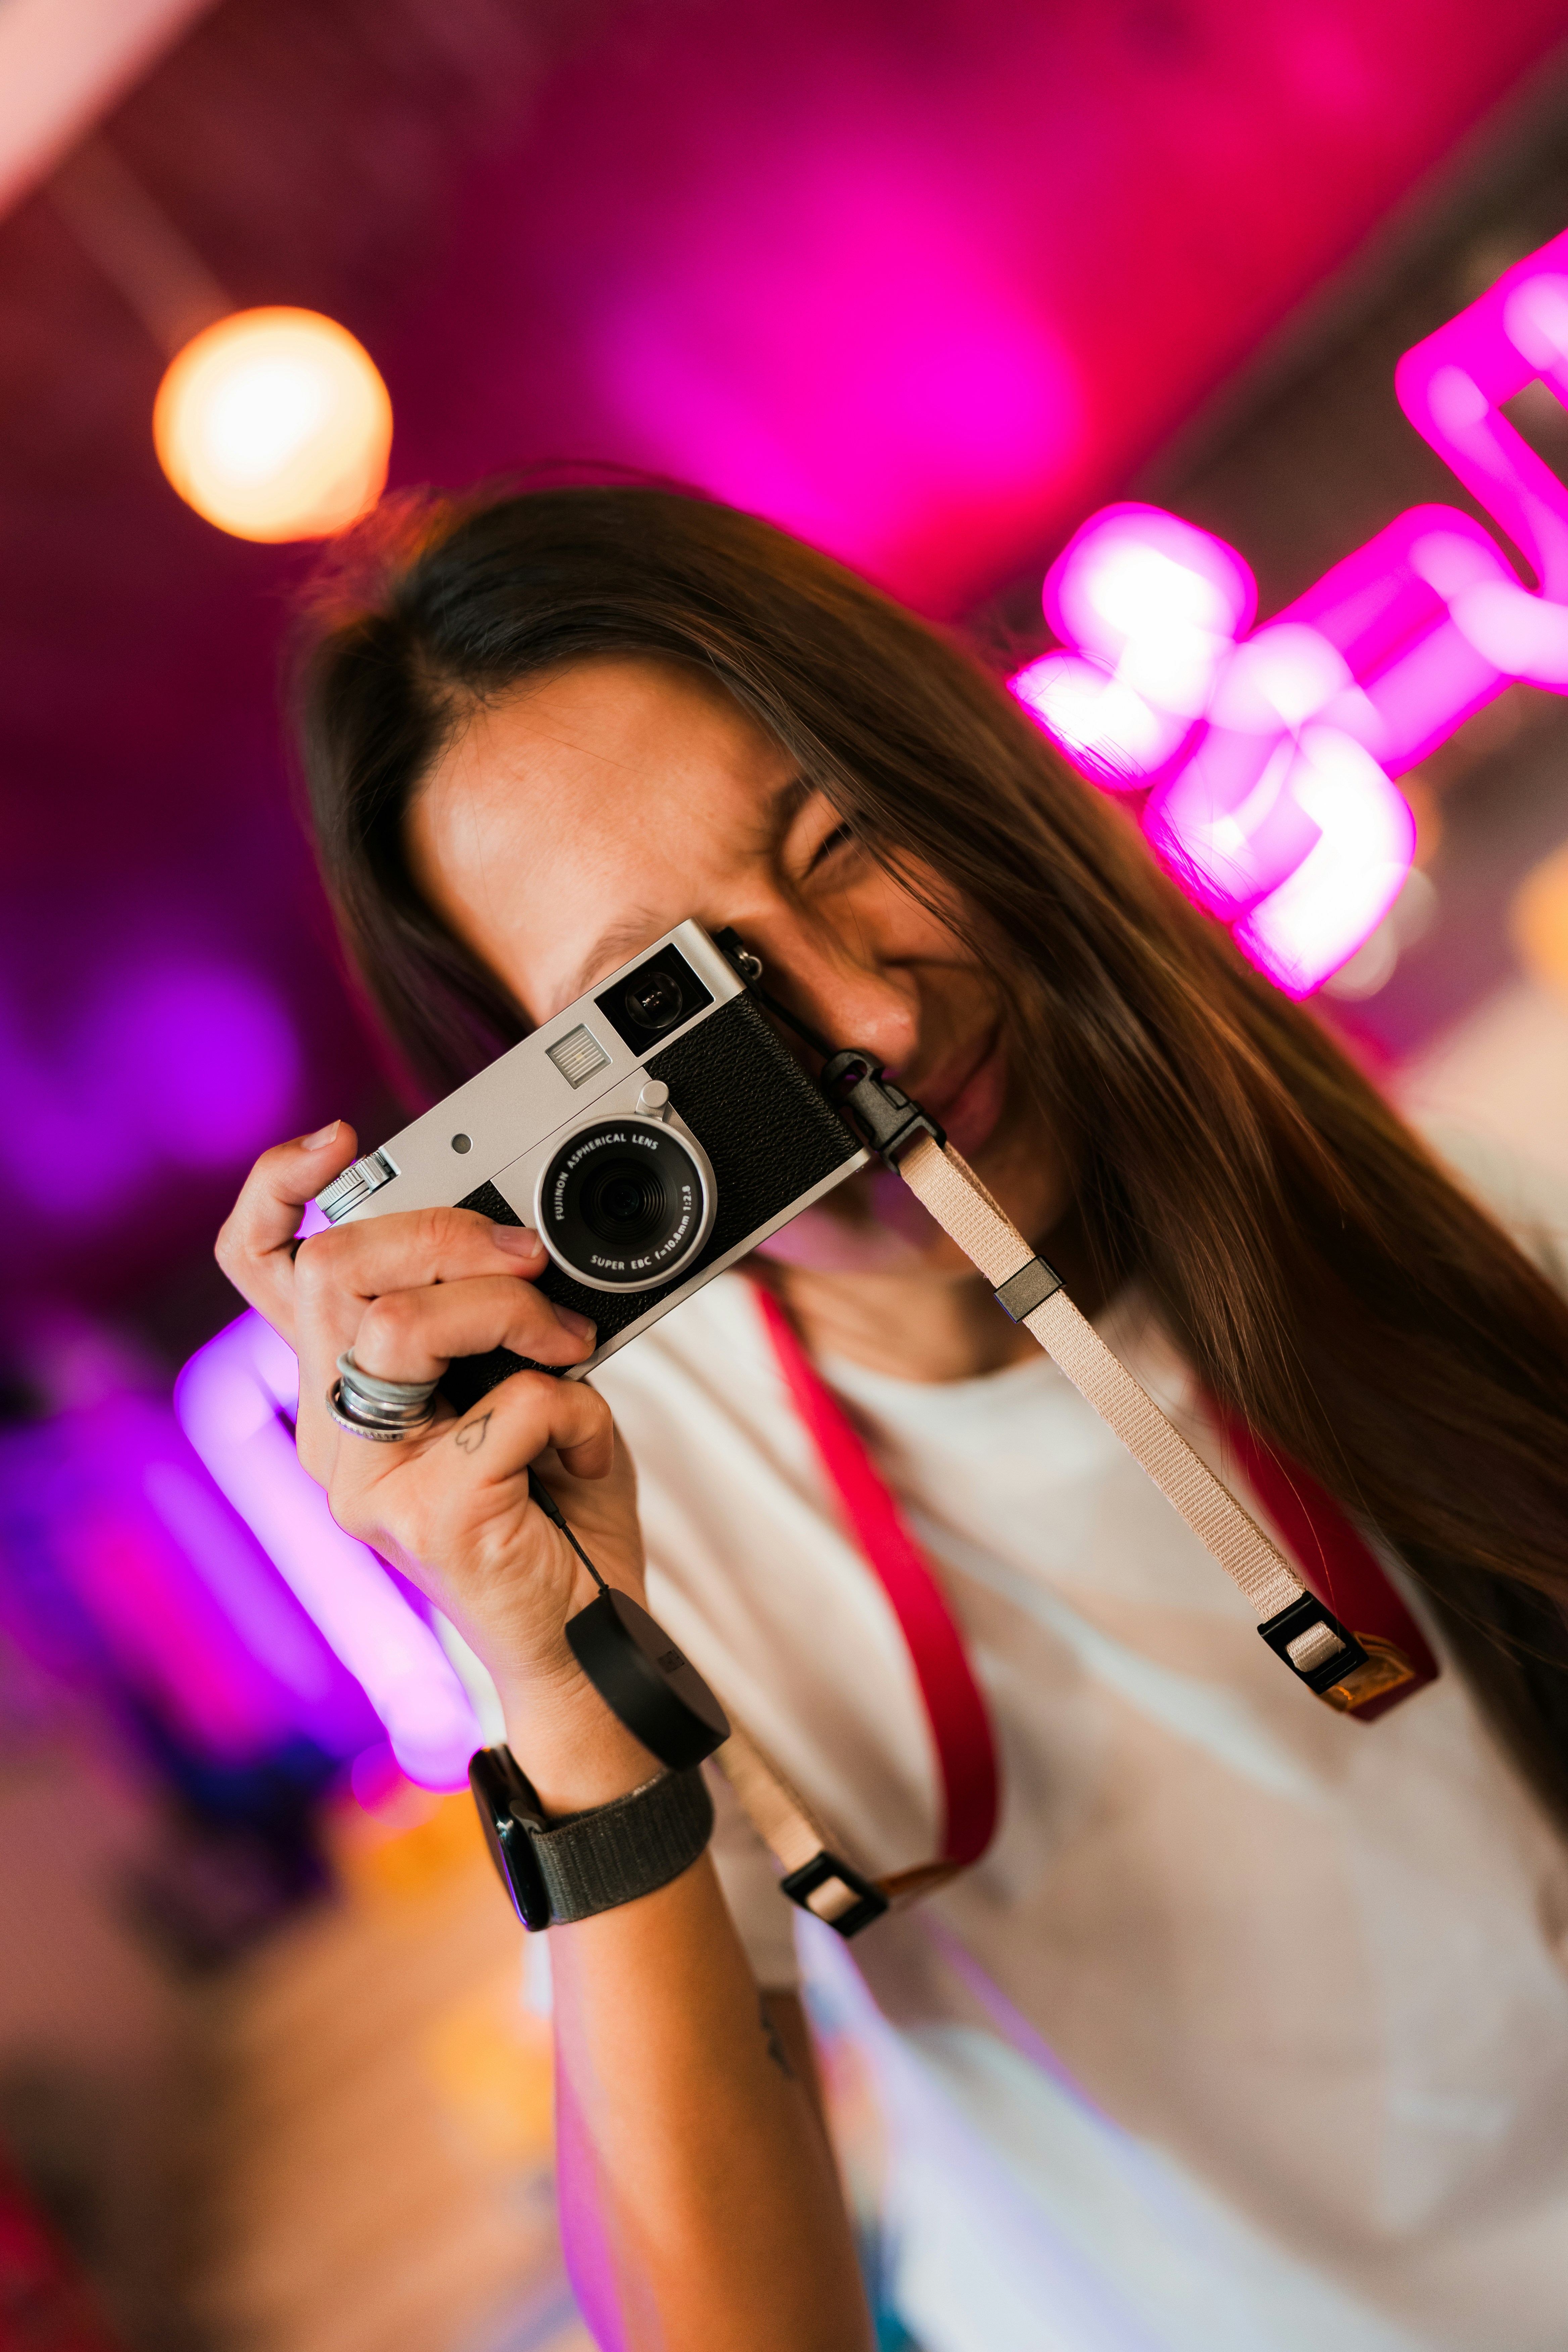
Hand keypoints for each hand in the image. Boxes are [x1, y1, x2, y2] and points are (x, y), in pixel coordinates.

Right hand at [217, 1122, 657, 1801]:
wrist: (589, 1640)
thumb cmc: (556, 1508)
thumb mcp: (513, 1385)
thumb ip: (480, 1320)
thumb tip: (508, 1239)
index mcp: (340, 1392)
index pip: (265, 1271)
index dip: (277, 1189)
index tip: (336, 1139)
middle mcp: (331, 1436)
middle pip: (338, 1271)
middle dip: (445, 1232)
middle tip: (528, 1258)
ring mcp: (368, 1483)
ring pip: (403, 1327)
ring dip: (509, 1309)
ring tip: (569, 1343)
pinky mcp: (427, 1518)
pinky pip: (509, 1405)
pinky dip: (576, 1406)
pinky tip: (587, 1445)